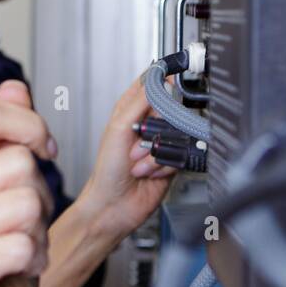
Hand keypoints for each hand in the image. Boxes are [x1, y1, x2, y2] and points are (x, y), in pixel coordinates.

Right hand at [0, 80, 54, 286]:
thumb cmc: (1, 258)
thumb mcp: (8, 186)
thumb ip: (7, 134)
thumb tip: (13, 86)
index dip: (29, 127)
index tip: (42, 151)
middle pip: (16, 163)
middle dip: (39, 196)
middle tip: (23, 224)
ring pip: (24, 203)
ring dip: (38, 231)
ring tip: (18, 248)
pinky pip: (20, 243)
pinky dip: (33, 259)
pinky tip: (15, 270)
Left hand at [77, 75, 176, 244]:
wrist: (113, 206)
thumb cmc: (107, 171)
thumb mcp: (118, 129)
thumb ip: (139, 103)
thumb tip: (159, 80)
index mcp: (129, 113)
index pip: (151, 87)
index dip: (160, 86)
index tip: (166, 87)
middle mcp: (146, 127)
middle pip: (170, 112)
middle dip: (156, 131)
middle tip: (139, 143)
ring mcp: (159, 145)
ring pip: (176, 136)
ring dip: (156, 154)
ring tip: (138, 163)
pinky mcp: (170, 163)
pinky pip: (179, 157)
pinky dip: (162, 167)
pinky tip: (147, 174)